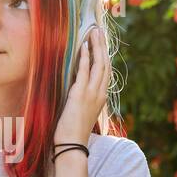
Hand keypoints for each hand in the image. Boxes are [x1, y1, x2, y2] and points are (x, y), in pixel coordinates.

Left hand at [54, 27, 109, 146]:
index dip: (104, 55)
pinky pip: (84, 72)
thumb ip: (83, 98)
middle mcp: (100, 93)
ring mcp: (92, 93)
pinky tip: (84, 46)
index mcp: (101, 97)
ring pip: (98, 64)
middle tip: (99, 31)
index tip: (101, 42)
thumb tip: (77, 88)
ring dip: (96, 47)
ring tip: (94, 32)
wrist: (72, 145)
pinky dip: (85, 57)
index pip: (105, 71)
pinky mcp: (80, 94)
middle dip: (102, 46)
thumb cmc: (73, 131)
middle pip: (105, 64)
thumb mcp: (82, 112)